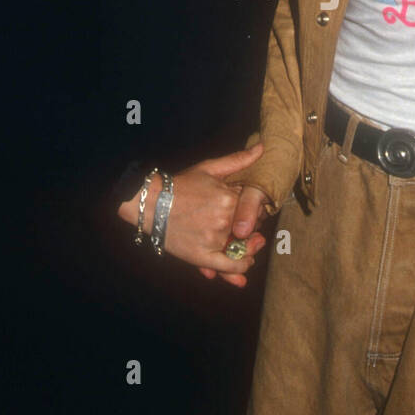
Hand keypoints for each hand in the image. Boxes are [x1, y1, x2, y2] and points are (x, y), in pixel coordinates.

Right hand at [117, 144, 266, 288]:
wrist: (152, 204)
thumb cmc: (180, 185)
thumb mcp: (209, 168)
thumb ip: (238, 160)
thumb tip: (262, 146)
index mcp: (229, 198)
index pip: (255, 209)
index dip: (255, 212)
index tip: (249, 213)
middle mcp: (225, 219)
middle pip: (250, 229)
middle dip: (251, 229)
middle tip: (245, 229)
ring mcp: (214, 239)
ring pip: (243, 249)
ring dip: (247, 249)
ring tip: (244, 244)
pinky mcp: (203, 256)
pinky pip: (231, 266)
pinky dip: (240, 268)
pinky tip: (244, 263)